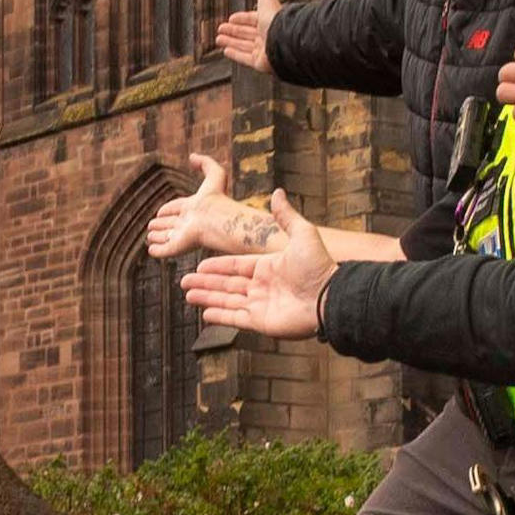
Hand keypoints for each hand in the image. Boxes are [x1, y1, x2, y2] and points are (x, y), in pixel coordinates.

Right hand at [145, 154, 275, 259]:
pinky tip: (151, 250)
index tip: (160, 211)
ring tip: (149, 237)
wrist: (218, 221)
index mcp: (194, 207)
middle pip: (172, 223)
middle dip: (161, 224)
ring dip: (158, 237)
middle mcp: (187, 222)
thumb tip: (192, 156)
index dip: (169, 209)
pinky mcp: (178, 246)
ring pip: (167, 236)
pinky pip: (165, 250)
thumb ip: (206, 163)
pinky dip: (158, 250)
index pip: (178, 208)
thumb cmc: (218, 199)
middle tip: (151, 226)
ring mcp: (182, 235)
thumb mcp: (216, 175)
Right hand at [181, 192, 335, 339]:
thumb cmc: (319, 266)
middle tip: (185, 281)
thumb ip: (286, 216)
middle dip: (205, 282)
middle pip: (227, 284)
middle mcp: (262, 286)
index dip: (217, 265)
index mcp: (268, 267)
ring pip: (226, 300)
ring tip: (187, 294)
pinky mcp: (261, 322)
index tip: (199, 265)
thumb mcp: (302, 234)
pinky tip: (204, 312)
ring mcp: (261, 305)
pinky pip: (235, 319)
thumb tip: (277, 192)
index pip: (236, 266)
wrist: (329, 297)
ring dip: (206, 297)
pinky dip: (219, 316)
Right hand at [216, 0, 279, 70]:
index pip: (253, 19)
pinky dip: (235, 54)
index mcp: (270, 22)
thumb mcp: (266, 0)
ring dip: (230, 42)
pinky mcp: (260, 63)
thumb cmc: (277, 21)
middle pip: (247, 33)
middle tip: (221, 28)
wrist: (286, 41)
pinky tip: (225, 51)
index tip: (231, 18)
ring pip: (244, 45)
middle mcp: (267, 36)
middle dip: (233, 31)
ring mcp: (264, 51)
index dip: (242, 19)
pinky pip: (245, 58)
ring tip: (218, 39)